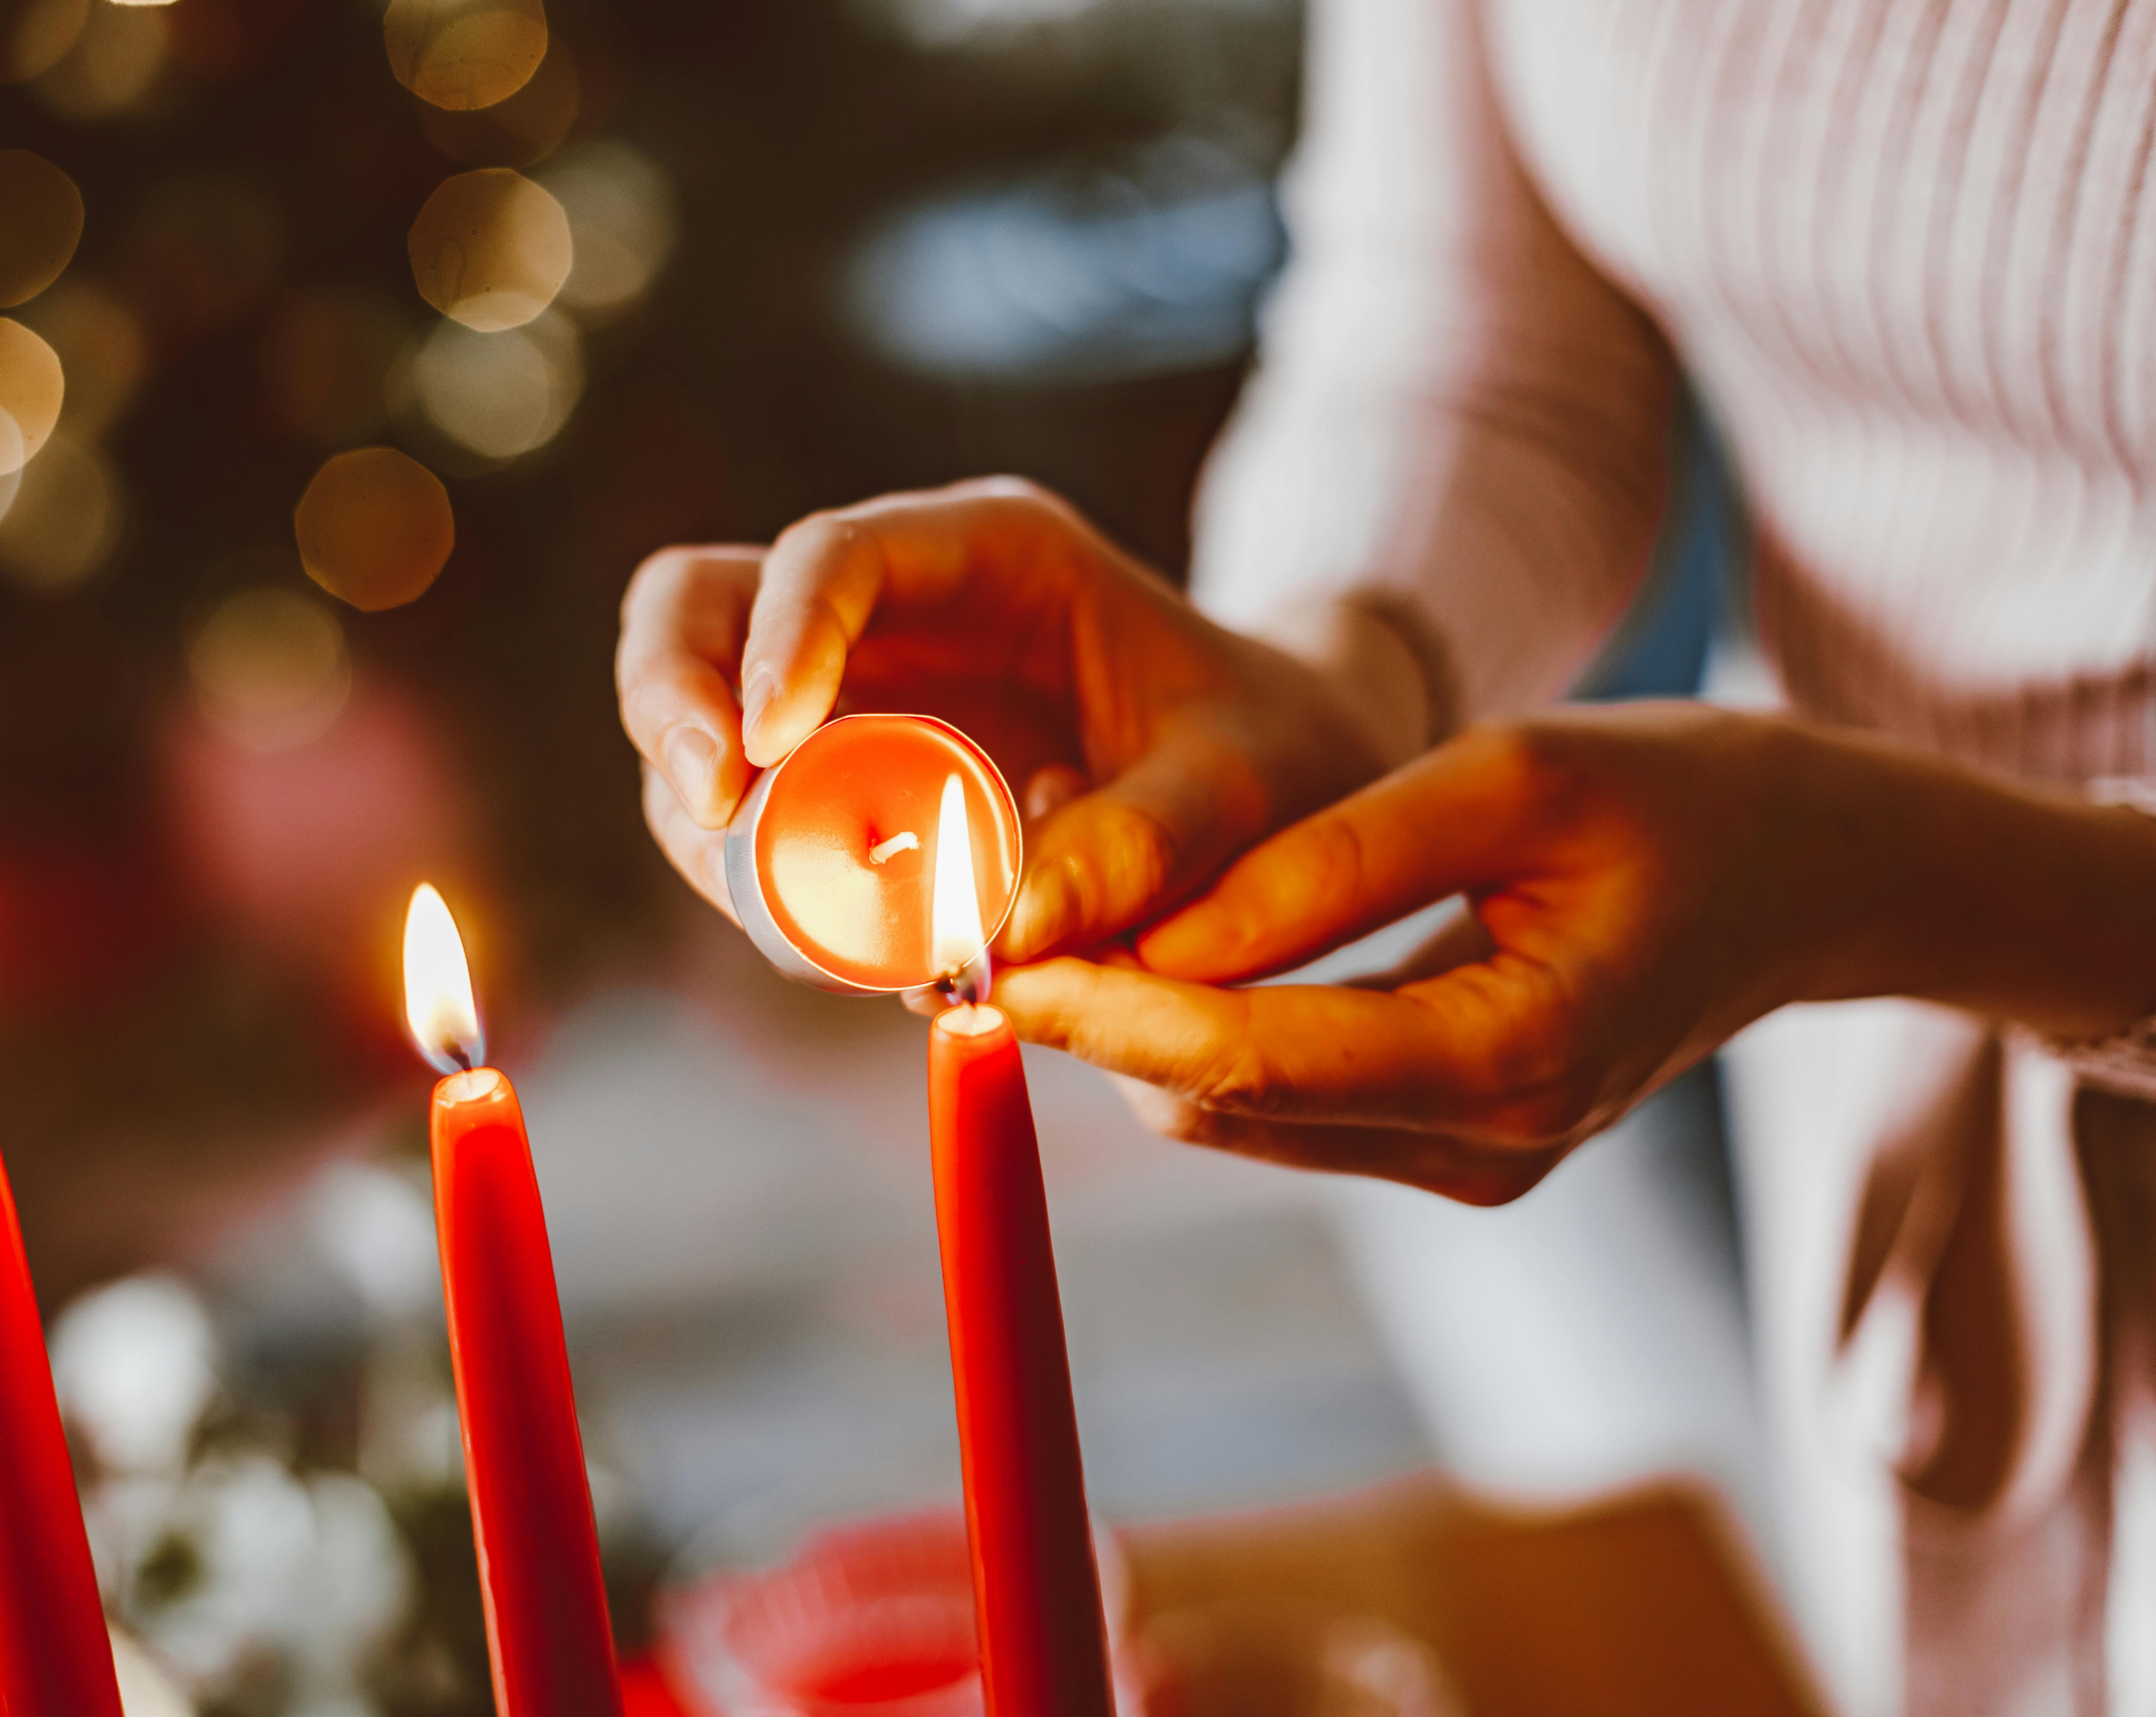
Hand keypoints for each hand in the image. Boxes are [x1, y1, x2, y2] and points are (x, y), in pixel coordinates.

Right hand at [617, 478, 1429, 957]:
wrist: (1282, 770)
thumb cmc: (1273, 747)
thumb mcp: (1246, 786)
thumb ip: (1143, 845)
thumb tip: (1000, 934)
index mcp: (993, 552)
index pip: (831, 555)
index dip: (776, 642)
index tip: (763, 754)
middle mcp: (895, 601)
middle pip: (700, 606)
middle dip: (671, 704)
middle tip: (705, 813)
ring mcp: (850, 683)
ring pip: (700, 717)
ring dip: (712, 824)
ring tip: (806, 930)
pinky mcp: (838, 768)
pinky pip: (749, 814)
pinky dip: (757, 880)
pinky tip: (835, 945)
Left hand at [993, 703, 2155, 1202]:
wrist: (1805, 870)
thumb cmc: (1676, 795)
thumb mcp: (1508, 778)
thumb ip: (1335, 864)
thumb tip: (1163, 934)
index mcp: (1515, 1056)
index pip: (1255, 1057)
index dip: (1109, 1011)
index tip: (990, 960)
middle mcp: (1489, 1142)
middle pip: (1228, 1101)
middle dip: (1102, 1020)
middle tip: (994, 917)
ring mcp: (1473, 1158)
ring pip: (1242, 1111)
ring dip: (1141, 1026)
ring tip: (1056, 913)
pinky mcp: (1452, 1139)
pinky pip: (1288, 1101)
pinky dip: (1208, 1031)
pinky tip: (1157, 943)